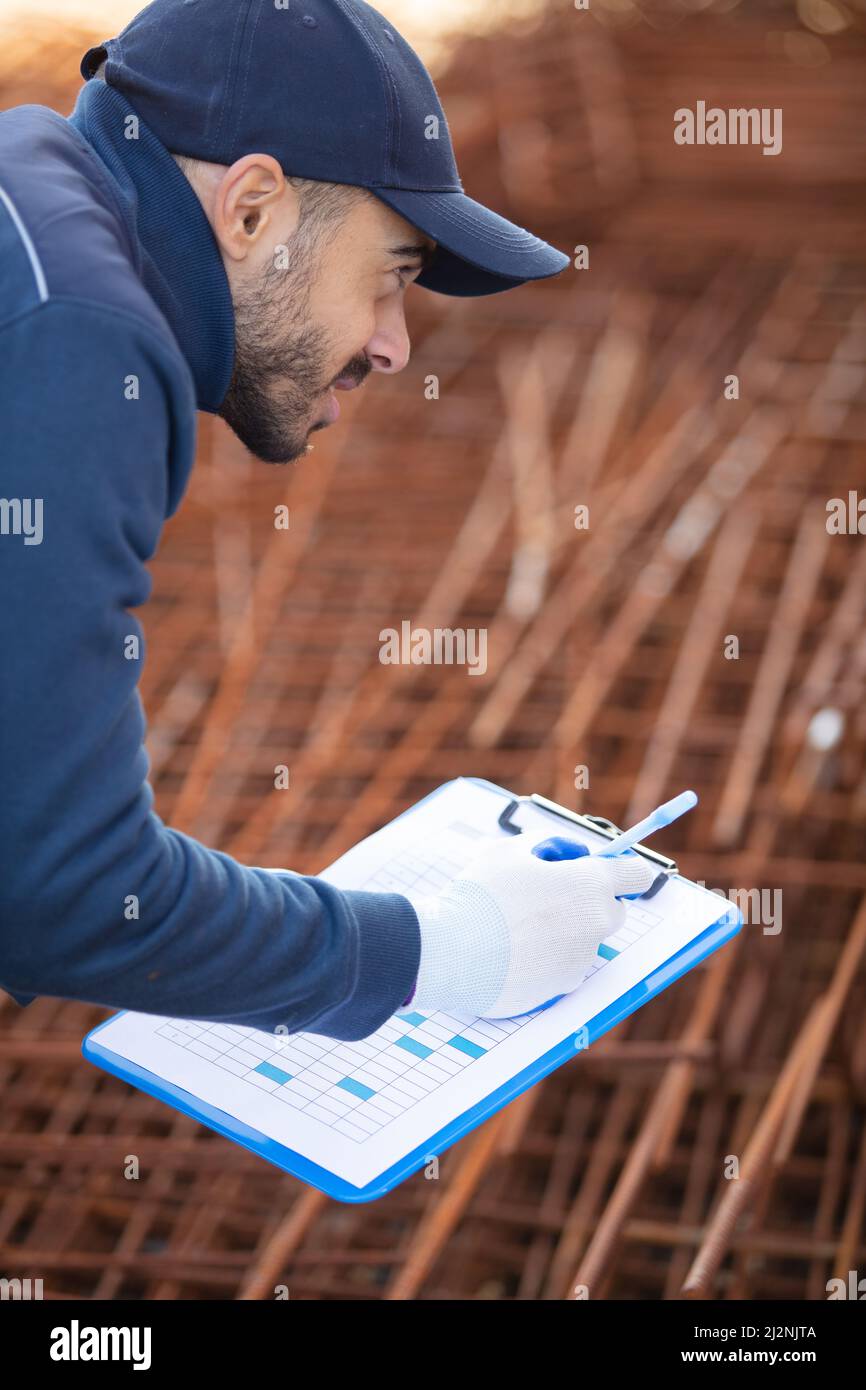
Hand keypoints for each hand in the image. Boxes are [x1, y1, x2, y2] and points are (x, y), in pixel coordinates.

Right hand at [411, 834, 656, 1017]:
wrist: (450, 953)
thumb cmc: (482, 895)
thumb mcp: (511, 851)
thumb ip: (549, 846)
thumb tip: (568, 854)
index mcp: (591, 885)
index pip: (635, 874)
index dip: (620, 867)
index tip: (601, 867)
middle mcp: (596, 925)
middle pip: (613, 909)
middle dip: (590, 899)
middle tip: (549, 891)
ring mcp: (581, 961)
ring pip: (584, 938)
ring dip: (565, 929)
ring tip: (517, 923)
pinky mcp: (562, 988)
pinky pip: (563, 965)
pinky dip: (547, 957)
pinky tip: (513, 949)